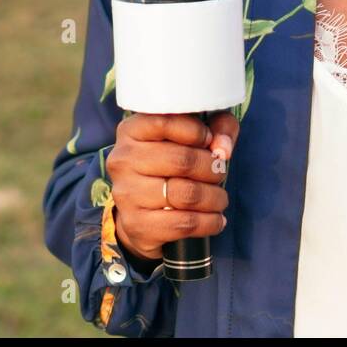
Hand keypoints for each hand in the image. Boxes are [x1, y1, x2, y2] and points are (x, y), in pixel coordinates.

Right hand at [105, 112, 238, 263]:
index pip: (165, 122)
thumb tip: (223, 148)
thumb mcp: (195, 136)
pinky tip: (216, 219)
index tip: (209, 142)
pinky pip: (185, 223)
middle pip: (183, 161)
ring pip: (187, 195)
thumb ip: (218, 127)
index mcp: (131, 131)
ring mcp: (126, 194)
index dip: (198, 132)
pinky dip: (210, 222)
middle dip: (212, 169)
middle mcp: (123, 160)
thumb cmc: (172, 165)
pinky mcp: (136, 224)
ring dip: (215, 198)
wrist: (141, 213)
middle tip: (219, 174)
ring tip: (220, 198)